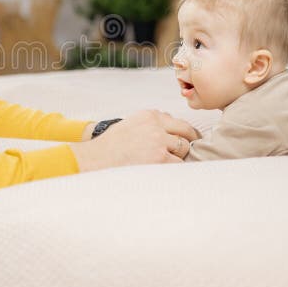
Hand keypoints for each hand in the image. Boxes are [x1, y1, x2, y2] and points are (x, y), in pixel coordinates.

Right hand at [70, 110, 197, 171]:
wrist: (96, 159)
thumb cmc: (110, 146)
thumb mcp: (130, 124)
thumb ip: (151, 125)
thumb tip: (171, 133)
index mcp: (149, 115)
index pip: (176, 121)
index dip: (182, 132)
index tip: (187, 139)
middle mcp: (156, 125)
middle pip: (186, 131)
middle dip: (189, 141)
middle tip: (191, 151)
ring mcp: (159, 141)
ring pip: (184, 148)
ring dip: (179, 157)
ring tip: (167, 164)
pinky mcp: (160, 158)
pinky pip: (178, 164)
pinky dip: (175, 168)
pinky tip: (166, 171)